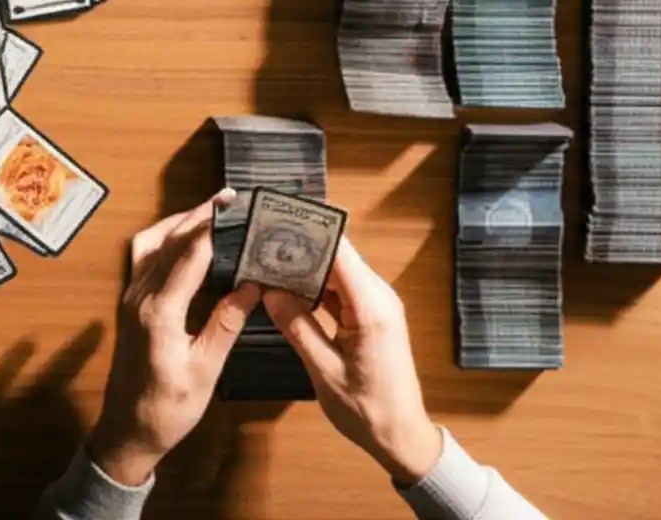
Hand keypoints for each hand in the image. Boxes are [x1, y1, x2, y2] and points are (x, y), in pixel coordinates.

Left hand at [90, 189, 261, 485]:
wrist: (127, 430)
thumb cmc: (166, 408)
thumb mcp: (205, 369)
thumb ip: (227, 323)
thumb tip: (251, 285)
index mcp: (159, 312)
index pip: (190, 255)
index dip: (215, 228)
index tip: (239, 209)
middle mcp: (139, 298)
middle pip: (170, 241)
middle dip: (199, 216)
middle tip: (231, 198)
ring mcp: (130, 298)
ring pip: (152, 243)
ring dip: (179, 222)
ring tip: (210, 209)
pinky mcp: (129, 304)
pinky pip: (144, 257)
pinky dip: (165, 239)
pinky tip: (185, 238)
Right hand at [263, 238, 441, 484]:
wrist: (401, 435)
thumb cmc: (367, 409)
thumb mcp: (323, 370)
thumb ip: (297, 326)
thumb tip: (269, 291)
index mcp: (372, 308)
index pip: (339, 252)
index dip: (308, 234)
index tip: (274, 225)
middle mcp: (380, 298)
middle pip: (337, 257)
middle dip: (300, 249)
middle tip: (260, 246)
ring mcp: (377, 306)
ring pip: (337, 272)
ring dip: (305, 269)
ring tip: (267, 264)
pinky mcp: (372, 316)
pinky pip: (341, 290)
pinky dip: (316, 288)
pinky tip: (288, 290)